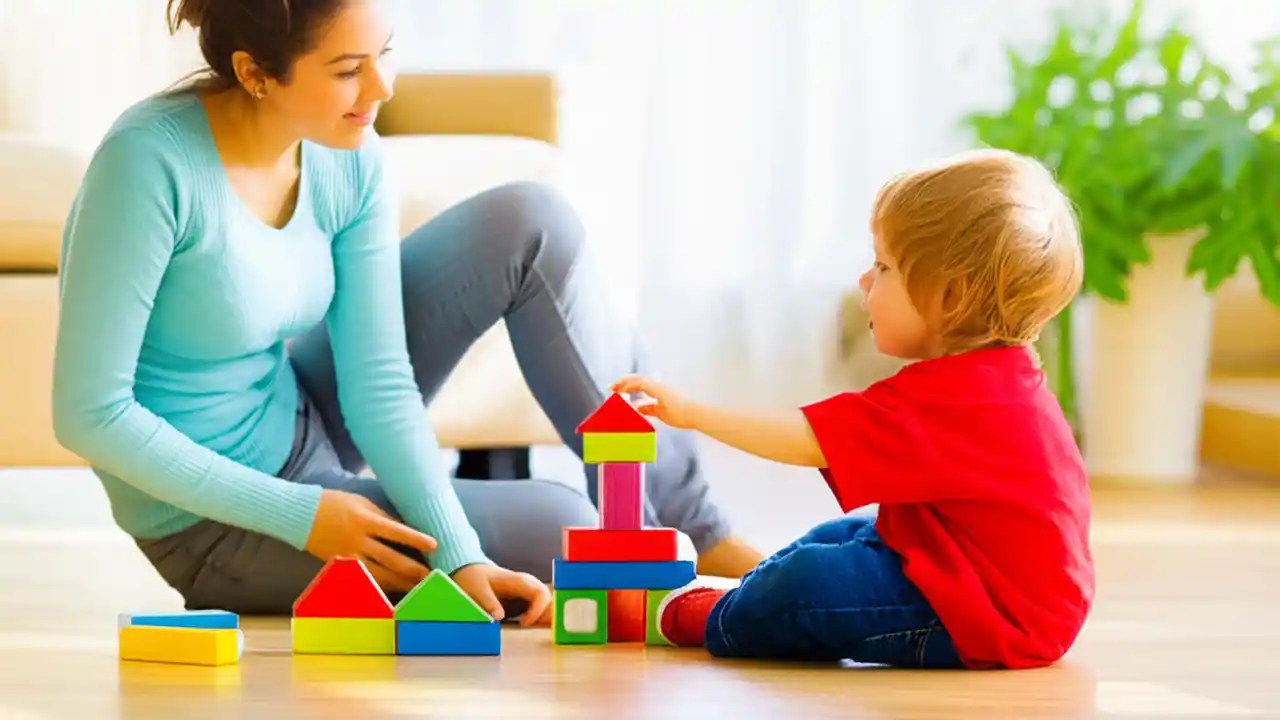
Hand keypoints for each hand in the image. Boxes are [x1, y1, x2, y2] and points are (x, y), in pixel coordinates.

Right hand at [305, 489, 436, 592]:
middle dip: (411, 569)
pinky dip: (380, 585)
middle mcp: (356, 540)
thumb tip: (407, 530)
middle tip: (431, 576)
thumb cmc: (335, 503)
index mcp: (363, 520)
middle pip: (389, 558)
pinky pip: (364, 579)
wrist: (301, 515)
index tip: (434, 545)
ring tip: (417, 587)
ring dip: (399, 582)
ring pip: (377, 575)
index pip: (395, 531)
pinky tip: (393, 588)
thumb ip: (383, 517)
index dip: (415, 539)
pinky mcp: (340, 567)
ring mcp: (347, 556)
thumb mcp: (362, 503)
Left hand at [451, 563, 552, 627]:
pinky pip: (540, 609)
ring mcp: (529, 592)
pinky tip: (528, 627)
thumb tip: (499, 617)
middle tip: (528, 629)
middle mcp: (529, 585)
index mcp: (520, 581)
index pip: (540, 594)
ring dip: (543, 619)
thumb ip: (489, 602)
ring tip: (528, 629)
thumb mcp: (478, 589)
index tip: (524, 623)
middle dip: (544, 617)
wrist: (473, 570)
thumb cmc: (476, 578)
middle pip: (549, 600)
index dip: (538, 610)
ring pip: (547, 605)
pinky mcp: (527, 599)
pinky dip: (539, 619)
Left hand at [610, 374, 698, 428]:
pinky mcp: (658, 388)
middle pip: (637, 379)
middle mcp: (658, 385)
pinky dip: (629, 385)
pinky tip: (622, 389)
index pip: (641, 385)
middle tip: (612, 387)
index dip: (629, 386)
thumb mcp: (661, 413)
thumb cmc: (681, 415)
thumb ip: (649, 409)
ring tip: (613, 387)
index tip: (618, 391)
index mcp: (659, 390)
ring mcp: (658, 385)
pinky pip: (640, 383)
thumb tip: (638, 408)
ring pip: (637, 379)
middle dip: (623, 382)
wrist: (693, 414)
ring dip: (624, 382)